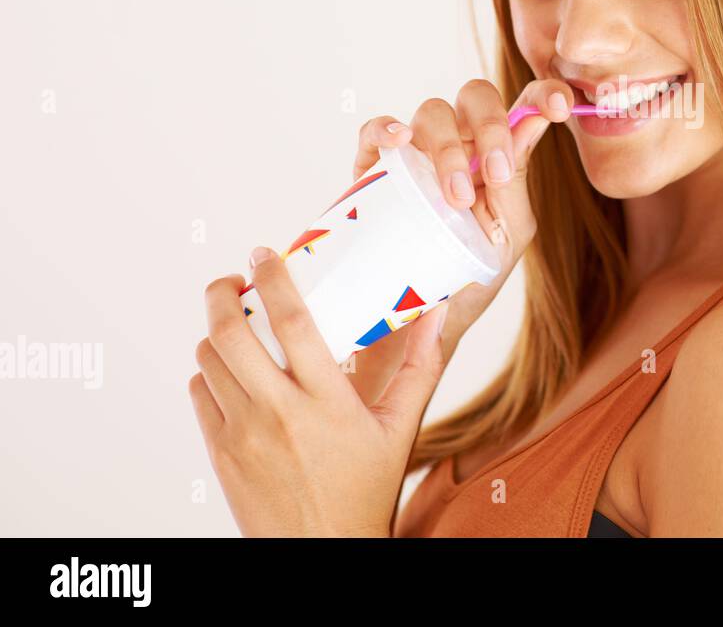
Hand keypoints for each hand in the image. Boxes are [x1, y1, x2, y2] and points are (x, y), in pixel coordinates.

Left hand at [190, 247, 449, 536]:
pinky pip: (200, 393)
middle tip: (234, 279)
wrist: (322, 552)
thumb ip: (421, 366)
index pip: (291, 322)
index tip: (265, 253)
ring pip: (208, 360)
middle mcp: (278, 413)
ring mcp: (241, 434)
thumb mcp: (401, 428)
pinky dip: (209, 372)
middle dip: (221, 294)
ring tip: (235, 323)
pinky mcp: (220, 454)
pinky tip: (230, 369)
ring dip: (216, 331)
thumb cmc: (366, 490)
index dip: (273, 278)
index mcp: (327, 402)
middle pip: (228, 333)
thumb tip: (438, 311)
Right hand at [344, 78, 572, 404]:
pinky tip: (399, 142)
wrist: (417, 325)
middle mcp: (462, 143)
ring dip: (448, 149)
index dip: (544, 95)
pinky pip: (376, 132)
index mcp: (500, 155)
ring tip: (454, 199)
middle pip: (476, 97)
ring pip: (431, 112)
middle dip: (491, 126)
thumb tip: (536, 123)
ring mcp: (418, 152)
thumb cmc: (469, 277)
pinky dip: (386, 128)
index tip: (559, 107)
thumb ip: (516, 181)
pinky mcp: (375, 168)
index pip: (525, 106)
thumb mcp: (506, 234)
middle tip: (494, 175)